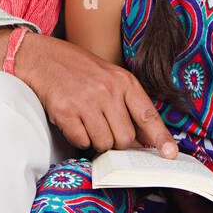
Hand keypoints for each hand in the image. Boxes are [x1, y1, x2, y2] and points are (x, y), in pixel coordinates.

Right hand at [12, 33, 177, 158]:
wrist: (43, 58)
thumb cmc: (80, 70)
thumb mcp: (111, 78)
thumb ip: (129, 105)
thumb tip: (146, 139)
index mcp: (124, 82)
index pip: (148, 115)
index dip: (161, 138)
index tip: (169, 154)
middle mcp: (108, 92)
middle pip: (125, 138)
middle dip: (118, 142)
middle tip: (107, 129)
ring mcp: (86, 102)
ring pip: (104, 143)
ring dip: (97, 141)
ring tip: (88, 123)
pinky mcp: (65, 112)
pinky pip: (81, 141)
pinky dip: (79, 138)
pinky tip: (74, 122)